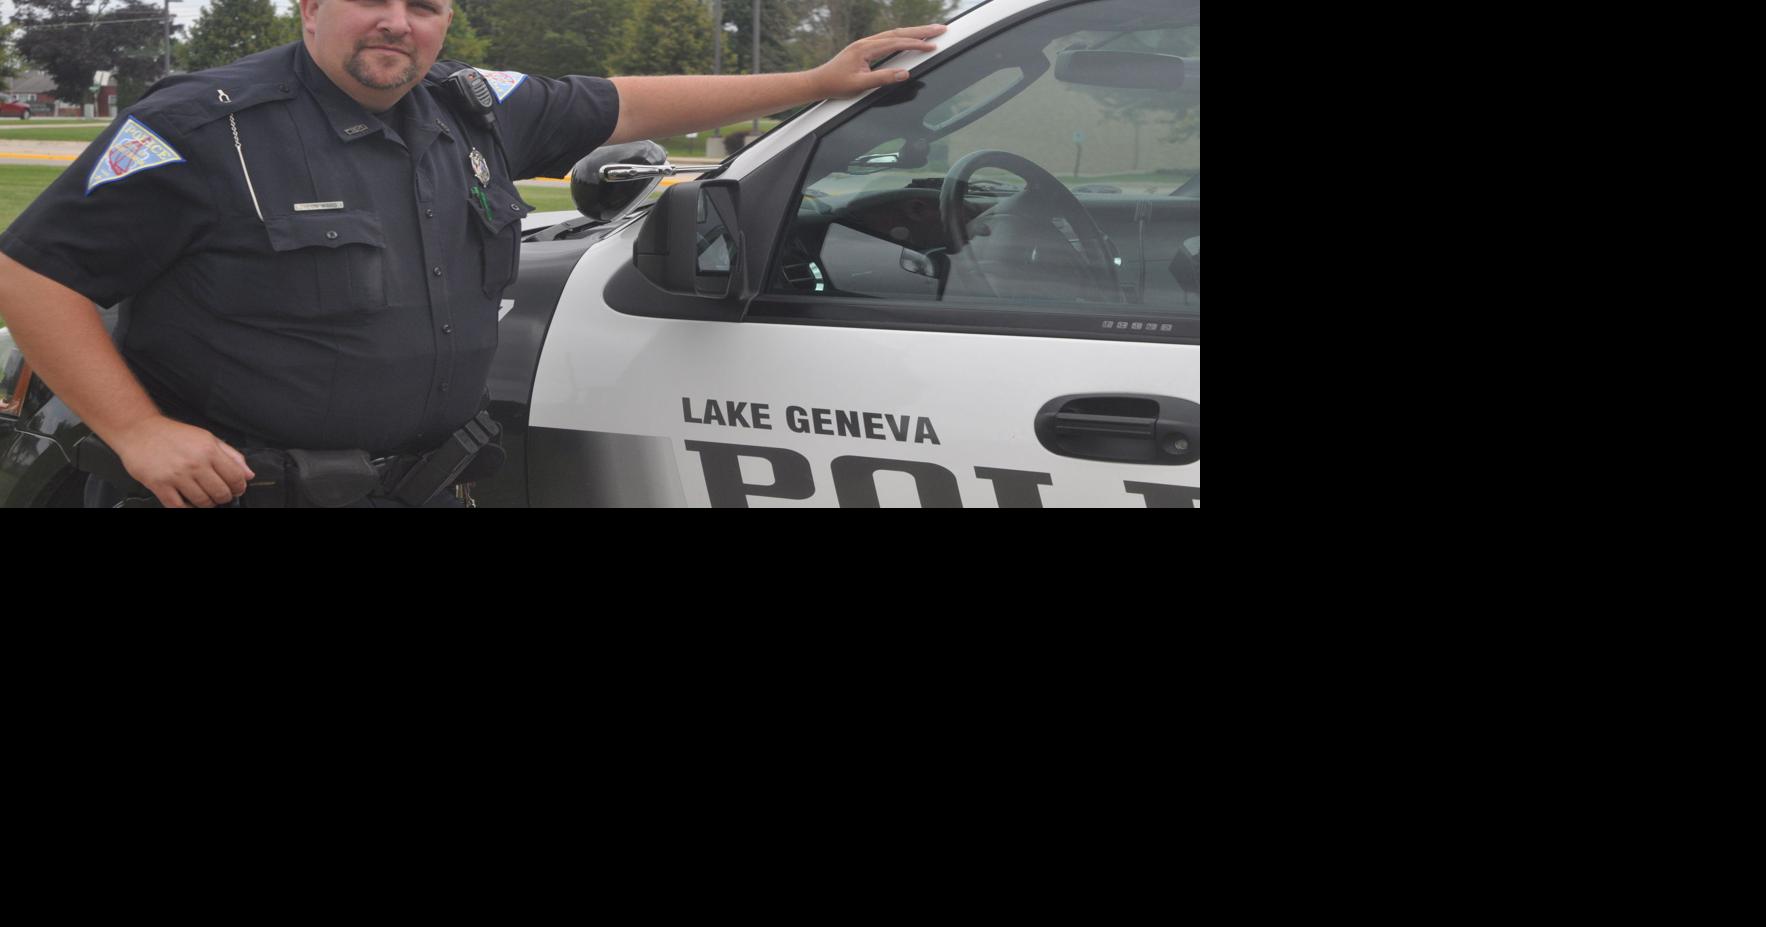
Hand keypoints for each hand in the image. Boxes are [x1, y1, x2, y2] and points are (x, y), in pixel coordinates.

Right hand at [110, 416, 254, 507]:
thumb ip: (231, 455)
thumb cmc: (173, 434)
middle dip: (224, 497)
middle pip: (221, 493)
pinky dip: (187, 508)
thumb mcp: (207, 438)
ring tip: (205, 498)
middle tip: (220, 495)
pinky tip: (188, 502)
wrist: (139, 430)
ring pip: (202, 502)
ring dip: (207, 504)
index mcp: (209, 450)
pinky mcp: (159, 485)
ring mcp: (177, 476)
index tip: (236, 489)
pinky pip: (178, 507)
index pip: (235, 477)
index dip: (239, 487)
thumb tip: (249, 474)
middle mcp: (195, 463)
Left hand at [810, 24, 946, 98]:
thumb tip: (905, 73)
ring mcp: (866, 43)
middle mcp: (867, 42)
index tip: (933, 46)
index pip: (897, 42)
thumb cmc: (836, 85)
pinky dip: (903, 37)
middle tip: (941, 28)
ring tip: (931, 31)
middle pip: (899, 32)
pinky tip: (910, 38)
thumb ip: (882, 79)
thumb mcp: (860, 85)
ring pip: (894, 33)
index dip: (917, 44)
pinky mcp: (865, 48)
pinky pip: (888, 38)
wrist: (818, 82)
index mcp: (866, 48)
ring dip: (914, 32)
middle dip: (921, 30)